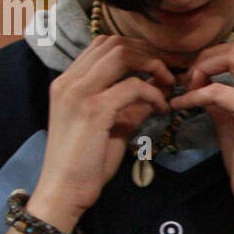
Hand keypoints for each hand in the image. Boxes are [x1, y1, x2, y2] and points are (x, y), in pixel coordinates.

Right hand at [31, 36, 173, 226]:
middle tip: (169, 73)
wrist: (64, 191)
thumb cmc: (86, 163)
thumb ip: (131, 105)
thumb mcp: (112, 126)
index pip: (103, 45)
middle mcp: (69, 81)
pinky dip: (153, 93)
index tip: (158, 67)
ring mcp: (78, 92)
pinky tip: (162, 109)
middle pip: (114, 42)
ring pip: (122, 54)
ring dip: (152, 65)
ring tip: (168, 85)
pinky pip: (133, 86)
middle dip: (148, 52)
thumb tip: (158, 89)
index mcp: (68, 82)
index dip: (136, 50)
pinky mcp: (93, 109)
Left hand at [170, 37, 233, 213]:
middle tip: (191, 78)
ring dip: (204, 68)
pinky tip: (182, 105)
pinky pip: (217, 90)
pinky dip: (195, 95)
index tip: (201, 74)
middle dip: (209, 57)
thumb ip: (226, 99)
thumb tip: (203, 83)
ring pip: (233, 57)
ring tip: (189, 89)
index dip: (220, 56)